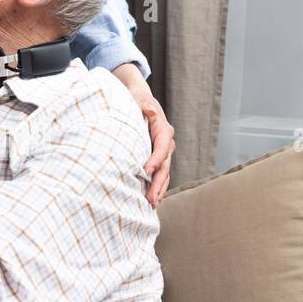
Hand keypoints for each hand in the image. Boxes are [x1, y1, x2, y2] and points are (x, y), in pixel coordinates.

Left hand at [111, 63, 174, 206]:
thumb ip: (144, 103)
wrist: (138, 99)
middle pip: (165, 165)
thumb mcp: (139, 97)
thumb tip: (149, 110)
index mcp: (163, 129)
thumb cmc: (136, 98)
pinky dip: (155, 185)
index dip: (156, 159)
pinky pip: (158, 173)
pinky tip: (150, 199)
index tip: (145, 171)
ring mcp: (163, 151)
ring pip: (163, 172)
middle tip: (151, 199)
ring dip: (158, 189)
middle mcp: (166, 142)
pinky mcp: (157, 157)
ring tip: (151, 204)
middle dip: (158, 183)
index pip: (162, 146)